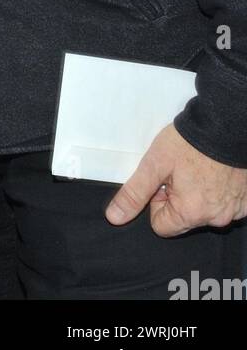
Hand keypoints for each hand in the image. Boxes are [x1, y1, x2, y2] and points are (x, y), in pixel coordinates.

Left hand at [105, 122, 246, 234]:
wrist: (226, 124)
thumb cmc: (191, 142)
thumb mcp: (154, 163)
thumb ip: (134, 193)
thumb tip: (115, 217)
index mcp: (191, 213)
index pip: (161, 225)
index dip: (156, 202)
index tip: (164, 181)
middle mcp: (216, 218)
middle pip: (184, 219)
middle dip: (179, 198)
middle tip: (182, 171)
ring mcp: (235, 210)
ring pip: (206, 210)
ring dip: (200, 194)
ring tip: (199, 168)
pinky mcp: (246, 200)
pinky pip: (227, 203)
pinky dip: (220, 191)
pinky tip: (217, 172)